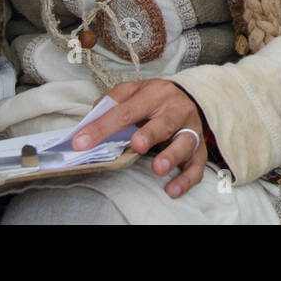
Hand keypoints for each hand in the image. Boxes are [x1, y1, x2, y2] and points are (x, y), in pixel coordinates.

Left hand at [72, 79, 206, 198]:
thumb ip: (112, 101)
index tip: (81, 142)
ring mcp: (190, 129)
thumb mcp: (134, 91)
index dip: (103, 127)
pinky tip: (172, 189)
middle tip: (136, 145)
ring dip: (172, 155)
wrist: (189, 98)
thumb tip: (90, 121)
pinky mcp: (199, 148)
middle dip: (150, 134)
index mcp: (156, 93)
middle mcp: (176, 109)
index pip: (126, 111)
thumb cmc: (155, 100)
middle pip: (163, 122)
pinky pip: (196, 166)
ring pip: (185, 142)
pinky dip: (186, 178)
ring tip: (158, 168)